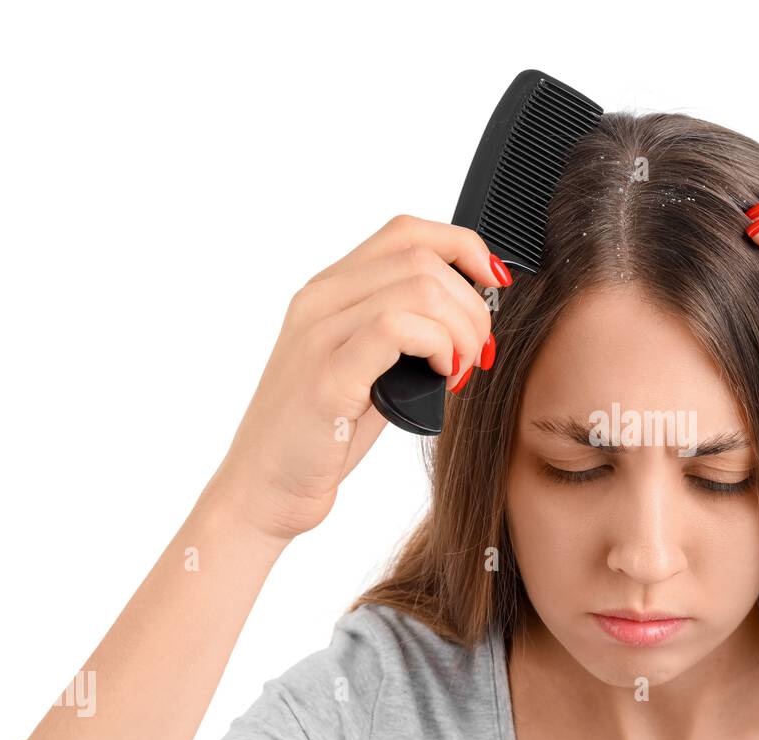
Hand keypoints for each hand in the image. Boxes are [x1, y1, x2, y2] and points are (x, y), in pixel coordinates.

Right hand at [201, 214, 508, 542]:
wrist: (264, 489)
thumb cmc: (321, 436)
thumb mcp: (369, 370)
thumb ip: (405, 334)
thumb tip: (472, 318)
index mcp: (330, 292)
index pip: (407, 232)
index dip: (463, 246)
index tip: (495, 284)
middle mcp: (320, 300)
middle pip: (423, 257)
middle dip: (473, 303)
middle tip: (478, 352)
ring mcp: (319, 334)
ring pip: (419, 286)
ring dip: (462, 328)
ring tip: (460, 370)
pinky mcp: (327, 375)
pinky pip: (398, 328)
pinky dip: (439, 348)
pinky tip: (441, 378)